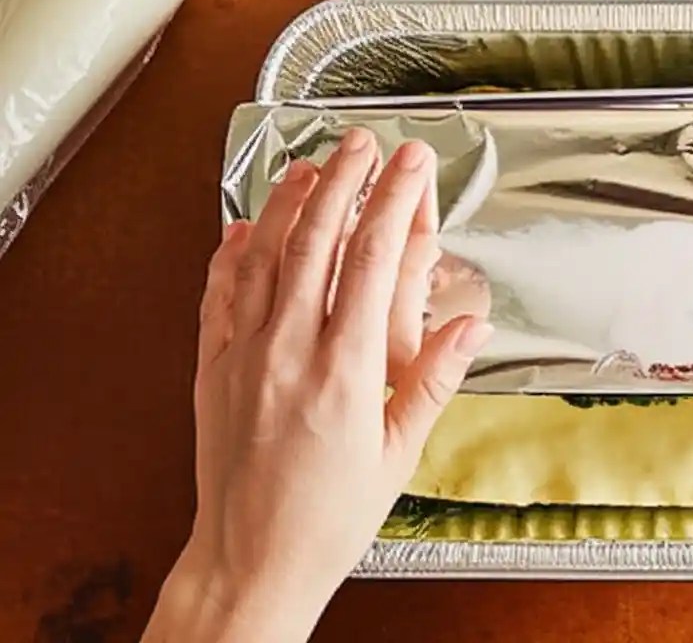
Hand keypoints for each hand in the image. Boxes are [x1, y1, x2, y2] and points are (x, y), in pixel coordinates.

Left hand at [144, 130, 491, 641]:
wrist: (251, 561)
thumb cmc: (328, 518)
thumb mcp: (400, 455)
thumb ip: (433, 381)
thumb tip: (470, 327)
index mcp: (346, 371)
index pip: (373, 261)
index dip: (394, 201)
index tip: (410, 164)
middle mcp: (290, 351)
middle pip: (316, 240)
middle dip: (344, 180)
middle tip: (361, 141)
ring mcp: (245, 355)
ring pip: (264, 256)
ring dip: (288, 202)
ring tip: (309, 163)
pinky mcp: (213, 368)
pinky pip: (220, 295)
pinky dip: (232, 253)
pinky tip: (244, 226)